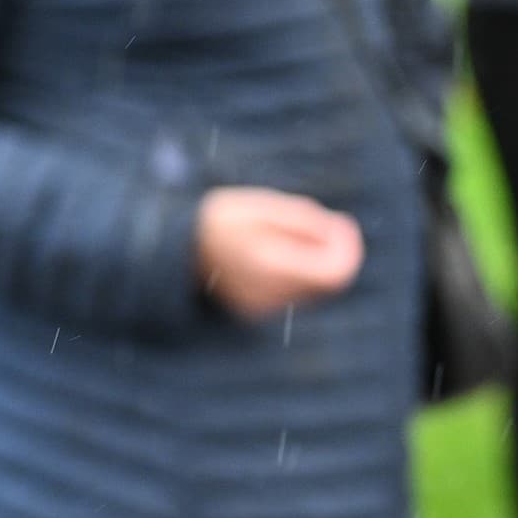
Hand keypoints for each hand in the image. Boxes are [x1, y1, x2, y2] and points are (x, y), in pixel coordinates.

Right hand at [195, 186, 363, 318]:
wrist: (169, 251)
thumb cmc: (216, 220)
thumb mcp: (260, 206)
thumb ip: (304, 219)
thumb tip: (341, 230)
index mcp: (271, 264)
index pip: (336, 272)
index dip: (348, 248)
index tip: (340, 223)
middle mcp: (268, 293)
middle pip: (327, 282)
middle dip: (333, 253)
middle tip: (320, 225)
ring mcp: (260, 306)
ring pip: (311, 289)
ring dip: (314, 262)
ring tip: (289, 235)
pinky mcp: (253, 310)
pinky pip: (291, 294)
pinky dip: (295, 273)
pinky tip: (275, 253)